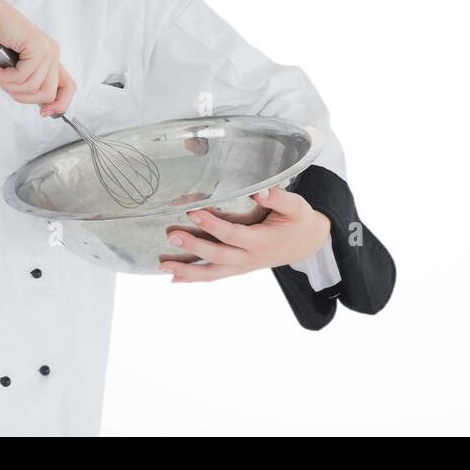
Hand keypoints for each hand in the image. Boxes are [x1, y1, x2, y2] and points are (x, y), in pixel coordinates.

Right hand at [0, 0, 76, 116]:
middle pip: (47, 93)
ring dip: (8, 85)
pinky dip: (3, 76)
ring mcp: (47, 49)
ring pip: (33, 87)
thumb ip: (26, 83)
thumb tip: (41, 107)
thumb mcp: (13, 68)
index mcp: (49, 60)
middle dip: (22, 97)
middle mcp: (52, 54)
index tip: (43, 113)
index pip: (68, 87)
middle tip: (4, 85)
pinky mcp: (37, 46)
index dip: (60, 105)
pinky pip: (22, 75)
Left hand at [160, 184, 331, 282]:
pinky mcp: (238, 268)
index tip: (193, 212)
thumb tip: (259, 190)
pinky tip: (174, 278)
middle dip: (193, 246)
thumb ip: (278, 198)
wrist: (306, 243)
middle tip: (171, 234)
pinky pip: (214, 276)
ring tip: (163, 265)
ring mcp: (243, 266)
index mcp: (262, 241)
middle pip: (217, 256)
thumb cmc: (299, 221)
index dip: (212, 225)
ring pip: (212, 273)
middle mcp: (250, 258)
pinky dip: (194, 279)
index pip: (233, 235)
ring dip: (187, 270)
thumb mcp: (296, 206)